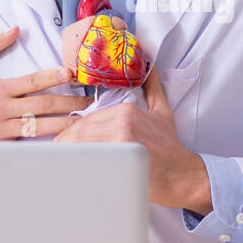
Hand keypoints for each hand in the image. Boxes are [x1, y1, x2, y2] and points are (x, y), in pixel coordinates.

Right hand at [0, 26, 91, 139]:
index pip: (33, 81)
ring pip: (39, 127)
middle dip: (70, 103)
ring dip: (63, 125)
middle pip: (44, 106)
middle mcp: (3, 110)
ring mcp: (2, 130)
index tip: (72, 73)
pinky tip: (61, 141)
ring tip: (82, 123)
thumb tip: (14, 29)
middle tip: (89, 102)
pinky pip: (26, 143)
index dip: (54, 76)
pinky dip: (44, 142)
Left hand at [52, 68, 211, 212]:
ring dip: (69, 154)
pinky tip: (74, 171)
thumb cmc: (171, 147)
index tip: (65, 140)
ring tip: (61, 162)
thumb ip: (152, 88)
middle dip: (67, 143)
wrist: (183, 175)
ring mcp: (121, 141)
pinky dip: (80, 165)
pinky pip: (92, 161)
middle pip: (82, 132)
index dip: (73, 131)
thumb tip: (149, 67)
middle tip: (58, 153)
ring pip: (83, 146)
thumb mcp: (162, 111)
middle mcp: (123, 122)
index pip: (88, 119)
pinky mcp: (122, 160)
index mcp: (127, 110)